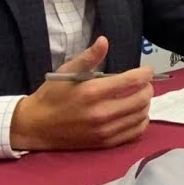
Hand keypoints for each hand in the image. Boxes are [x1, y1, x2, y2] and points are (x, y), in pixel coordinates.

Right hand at [10, 36, 153, 150]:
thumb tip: (105, 41)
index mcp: (92, 92)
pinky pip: (134, 133)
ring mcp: (105, 131)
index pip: (131, 81)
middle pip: (141, 99)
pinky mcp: (105, 143)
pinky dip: (140, 122)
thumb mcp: (66, 71)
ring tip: (139, 96)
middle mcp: (102, 113)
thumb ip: (88, 57)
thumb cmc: (52, 95)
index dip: (145, 73)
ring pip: (141, 116)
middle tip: (143, 83)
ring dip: (145, 104)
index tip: (146, 70)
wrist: (36, 126)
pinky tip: (135, 114)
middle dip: (147, 88)